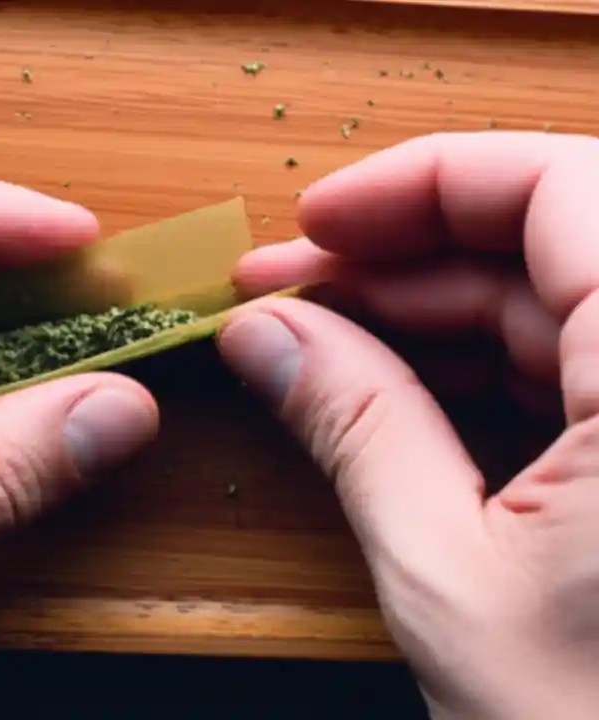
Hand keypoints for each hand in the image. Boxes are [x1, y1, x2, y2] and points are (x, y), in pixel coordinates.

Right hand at [217, 132, 598, 718]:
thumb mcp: (449, 579)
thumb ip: (356, 428)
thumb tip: (268, 335)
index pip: (557, 188)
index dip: (421, 183)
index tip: (315, 221)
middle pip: (552, 243)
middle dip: (404, 260)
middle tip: (282, 298)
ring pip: (564, 307)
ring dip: (434, 319)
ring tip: (317, 349)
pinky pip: (585, 375)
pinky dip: (486, 376)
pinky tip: (397, 396)